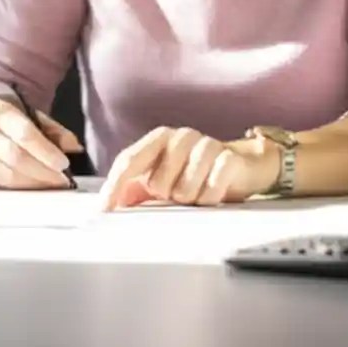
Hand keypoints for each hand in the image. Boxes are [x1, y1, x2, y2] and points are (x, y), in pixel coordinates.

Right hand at [0, 96, 83, 189]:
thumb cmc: (7, 119)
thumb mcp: (29, 114)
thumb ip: (53, 130)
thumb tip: (75, 147)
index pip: (24, 134)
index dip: (46, 151)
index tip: (64, 164)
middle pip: (15, 158)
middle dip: (43, 172)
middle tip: (63, 181)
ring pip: (6, 176)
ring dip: (34, 185)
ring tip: (52, 187)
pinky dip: (20, 191)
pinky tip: (35, 191)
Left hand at [98, 127, 277, 209]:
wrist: (242, 167)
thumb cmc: (195, 175)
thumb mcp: (162, 181)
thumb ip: (134, 189)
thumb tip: (107, 205)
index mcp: (159, 139)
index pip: (128, 160)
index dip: (115, 186)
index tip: (105, 210)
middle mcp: (181, 137)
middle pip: (158, 182)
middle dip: (166, 196)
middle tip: (178, 193)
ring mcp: (207, 144)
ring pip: (185, 188)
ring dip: (190, 199)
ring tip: (196, 194)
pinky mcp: (230, 158)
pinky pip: (212, 189)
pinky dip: (210, 198)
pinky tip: (213, 194)